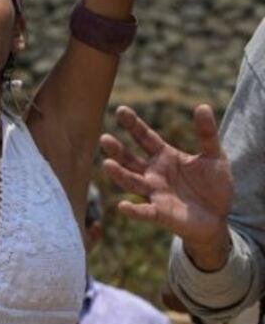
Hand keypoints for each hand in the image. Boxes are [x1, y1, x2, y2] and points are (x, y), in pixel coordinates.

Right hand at [101, 104, 232, 268]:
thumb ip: (207, 134)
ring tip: (107, 165)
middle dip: (116, 150)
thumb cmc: (213, 185)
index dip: (133, 125)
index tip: (121, 110)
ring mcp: (154, 193)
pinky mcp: (160, 213)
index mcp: (164, 156)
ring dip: (119, 175)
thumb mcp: (214, 156)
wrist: (219, 217)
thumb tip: (202, 106)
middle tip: (104, 139)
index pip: (145, 137)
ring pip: (131, 182)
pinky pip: (144, 211)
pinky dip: (133, 210)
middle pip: (130, 159)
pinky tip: (123, 206)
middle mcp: (153, 173)